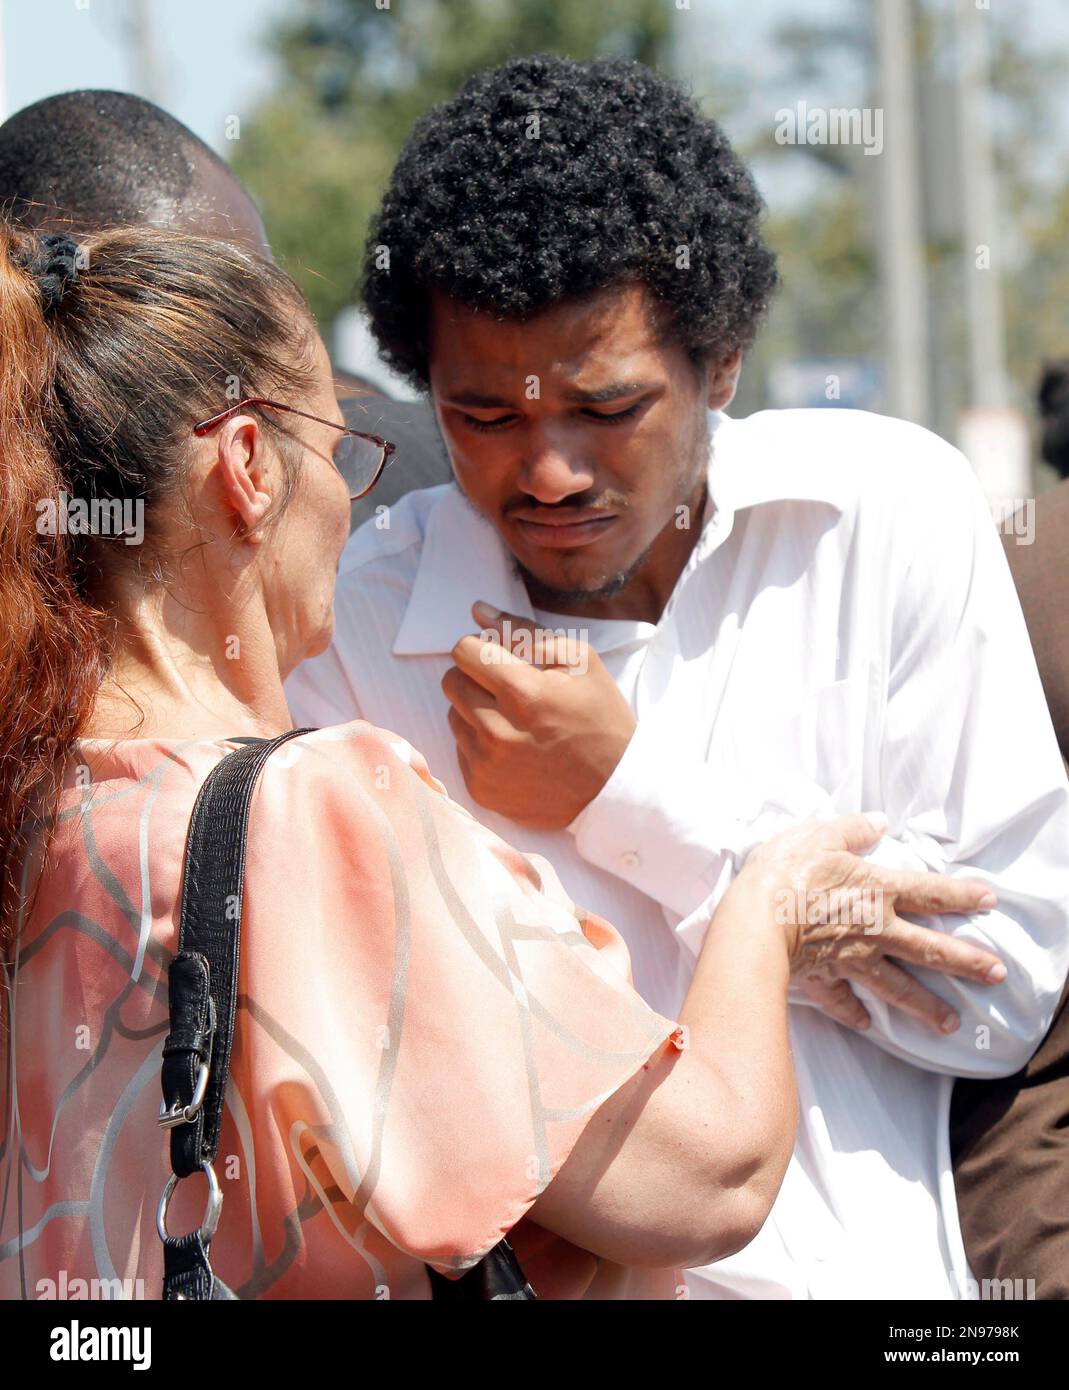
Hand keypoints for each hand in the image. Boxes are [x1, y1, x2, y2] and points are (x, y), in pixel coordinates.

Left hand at [441, 603, 635, 828]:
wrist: (614, 788)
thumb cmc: (599, 718)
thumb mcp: (578, 662)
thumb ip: (524, 632)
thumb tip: (478, 611)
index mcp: (522, 693)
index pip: (464, 651)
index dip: (482, 649)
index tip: (501, 660)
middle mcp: (497, 731)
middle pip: (451, 682)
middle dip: (476, 678)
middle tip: (510, 691)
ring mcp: (487, 765)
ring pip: (453, 716)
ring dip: (476, 711)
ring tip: (515, 721)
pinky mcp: (481, 789)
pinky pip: (460, 750)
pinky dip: (480, 744)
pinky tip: (513, 748)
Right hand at [732, 813, 1004, 1036]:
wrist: (755, 921)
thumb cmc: (787, 872)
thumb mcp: (820, 836)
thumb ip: (852, 830)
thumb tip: (878, 822)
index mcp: (876, 891)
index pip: (929, 892)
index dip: (962, 894)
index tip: (990, 902)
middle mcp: (874, 930)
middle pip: (929, 949)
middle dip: (966, 962)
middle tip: (996, 974)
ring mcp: (851, 960)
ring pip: (898, 987)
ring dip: (926, 1005)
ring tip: (950, 1023)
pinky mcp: (823, 979)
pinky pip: (843, 1001)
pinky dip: (854, 1013)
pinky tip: (865, 1024)